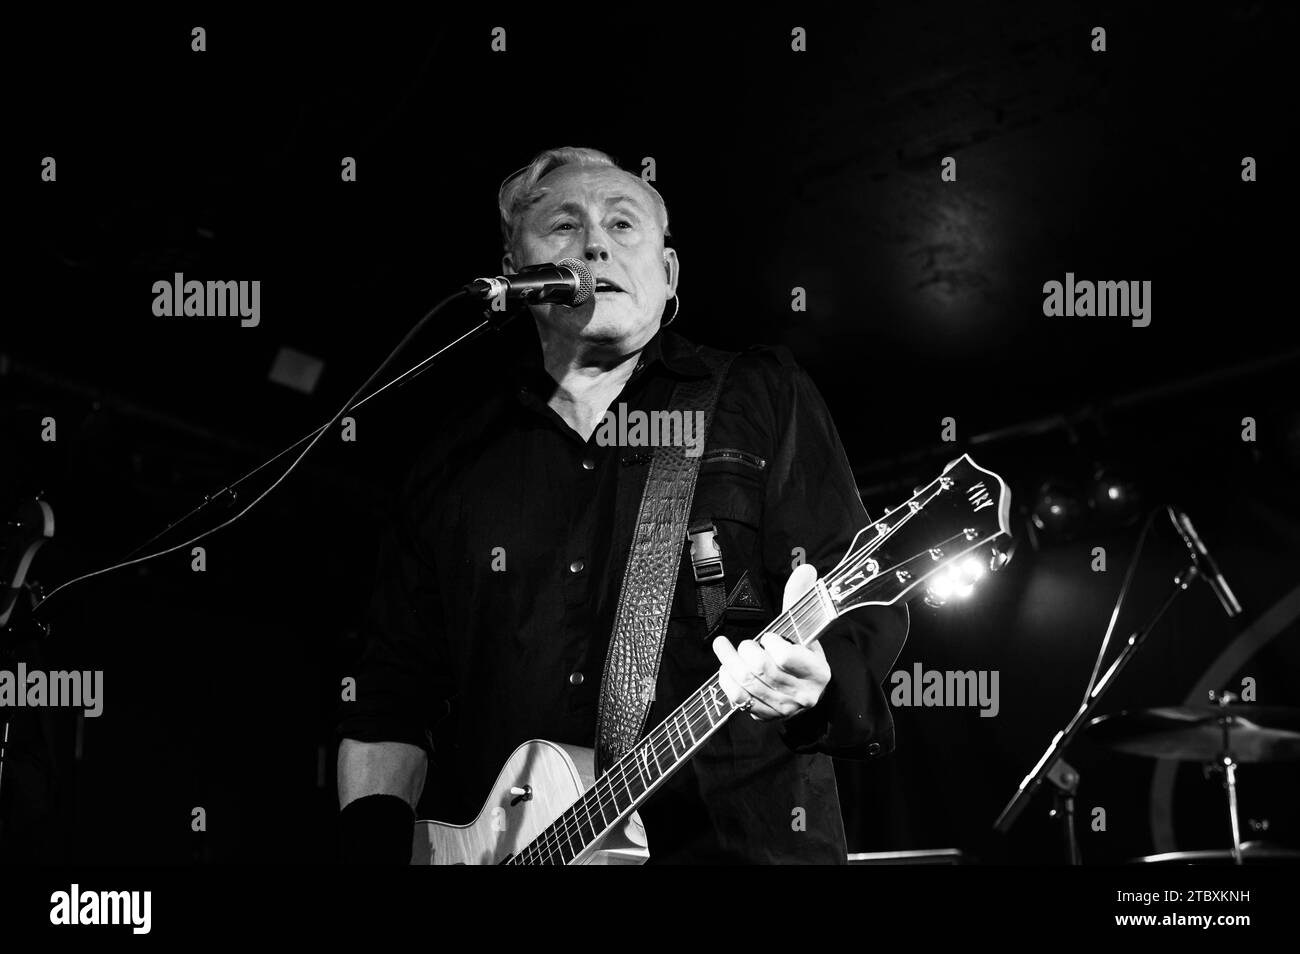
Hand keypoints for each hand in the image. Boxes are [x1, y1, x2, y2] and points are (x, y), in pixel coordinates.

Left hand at [712, 563, 830, 720]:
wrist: (808, 692)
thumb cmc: (804, 656)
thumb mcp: (806, 631)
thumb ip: (800, 601)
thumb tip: (805, 570)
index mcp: (817, 671)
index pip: (786, 658)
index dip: (771, 643)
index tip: (769, 637)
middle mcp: (802, 694)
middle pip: (762, 670)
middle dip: (746, 651)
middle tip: (746, 644)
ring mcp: (783, 708)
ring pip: (747, 684)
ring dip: (729, 662)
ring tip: (723, 649)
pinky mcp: (765, 716)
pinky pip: (738, 700)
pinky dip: (726, 681)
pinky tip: (725, 669)